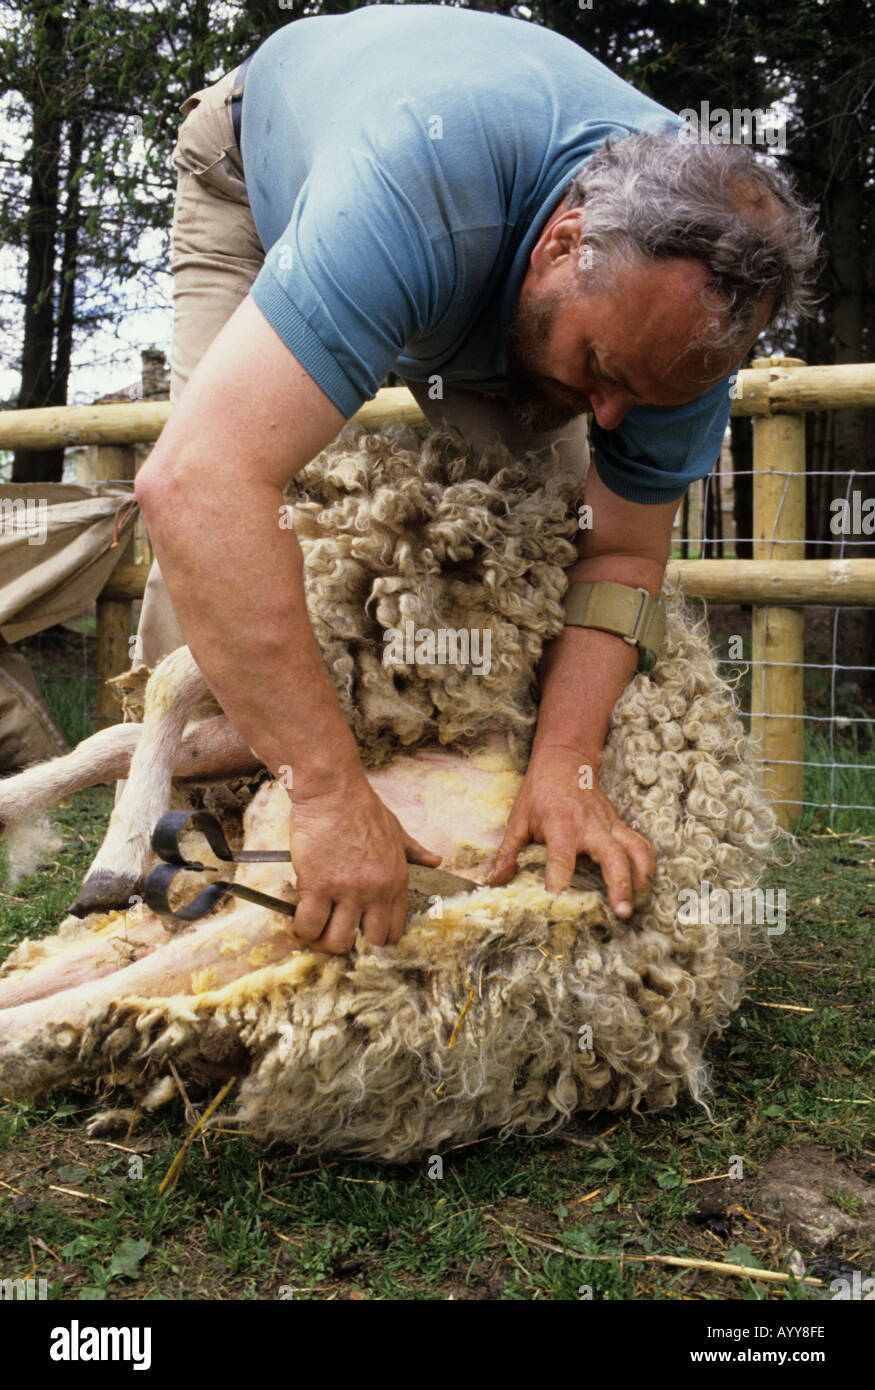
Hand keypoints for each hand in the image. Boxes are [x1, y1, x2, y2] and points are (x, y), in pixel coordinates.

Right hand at [288, 770, 440, 953]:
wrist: (334, 792)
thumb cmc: (362, 808)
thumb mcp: (397, 830)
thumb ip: (415, 851)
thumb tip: (436, 860)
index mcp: (397, 881)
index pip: (393, 930)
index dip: (374, 936)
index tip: (359, 930)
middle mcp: (376, 892)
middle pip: (369, 942)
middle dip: (350, 941)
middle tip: (333, 929)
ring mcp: (347, 891)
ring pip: (336, 941)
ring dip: (322, 939)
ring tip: (311, 928)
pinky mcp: (317, 887)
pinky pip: (309, 925)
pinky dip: (299, 927)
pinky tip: (294, 917)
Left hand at [486, 744, 653, 918]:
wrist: (564, 761)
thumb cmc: (538, 793)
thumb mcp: (518, 819)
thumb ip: (507, 853)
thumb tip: (491, 882)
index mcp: (560, 826)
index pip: (561, 860)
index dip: (559, 883)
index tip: (558, 905)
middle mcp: (589, 826)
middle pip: (612, 855)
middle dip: (619, 884)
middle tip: (621, 912)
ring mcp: (609, 825)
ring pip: (633, 849)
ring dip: (639, 876)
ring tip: (639, 902)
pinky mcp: (620, 825)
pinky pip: (640, 844)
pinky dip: (647, 864)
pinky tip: (647, 885)